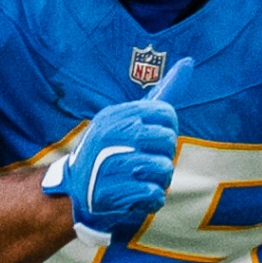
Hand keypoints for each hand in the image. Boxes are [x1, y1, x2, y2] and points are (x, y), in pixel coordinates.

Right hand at [41, 99, 177, 243]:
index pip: (165, 113)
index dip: (168, 130)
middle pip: (168, 140)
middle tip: (145, 163)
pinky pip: (156, 194)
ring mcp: (113, 164)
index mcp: (115, 115)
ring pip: (164, 169)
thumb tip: (188, 63)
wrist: (73, 192)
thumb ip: (156, 99)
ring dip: (159, 180)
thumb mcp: (124, 120)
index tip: (153, 141)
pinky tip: (135, 197)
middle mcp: (112, 135)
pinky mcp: (115, 193)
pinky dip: (150, 199)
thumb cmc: (108, 152)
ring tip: (139, 180)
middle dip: (164, 155)